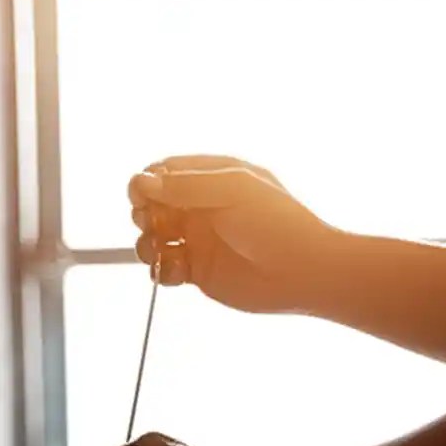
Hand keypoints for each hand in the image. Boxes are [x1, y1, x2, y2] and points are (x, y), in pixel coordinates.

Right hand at [129, 155, 344, 313]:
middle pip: (152, 206)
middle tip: (152, 225)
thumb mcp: (232, 190)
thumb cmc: (277, 224)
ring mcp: (199, 240)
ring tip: (161, 252)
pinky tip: (176, 271)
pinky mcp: (199, 271)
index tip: (142, 198)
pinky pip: (166, 268)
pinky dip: (161, 271)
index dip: (146, 184)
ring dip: (147, 244)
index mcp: (212, 179)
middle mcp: (202, 208)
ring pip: (153, 238)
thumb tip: (141, 182)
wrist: (304, 272)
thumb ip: (184, 186)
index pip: (164, 173)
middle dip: (143, 214)